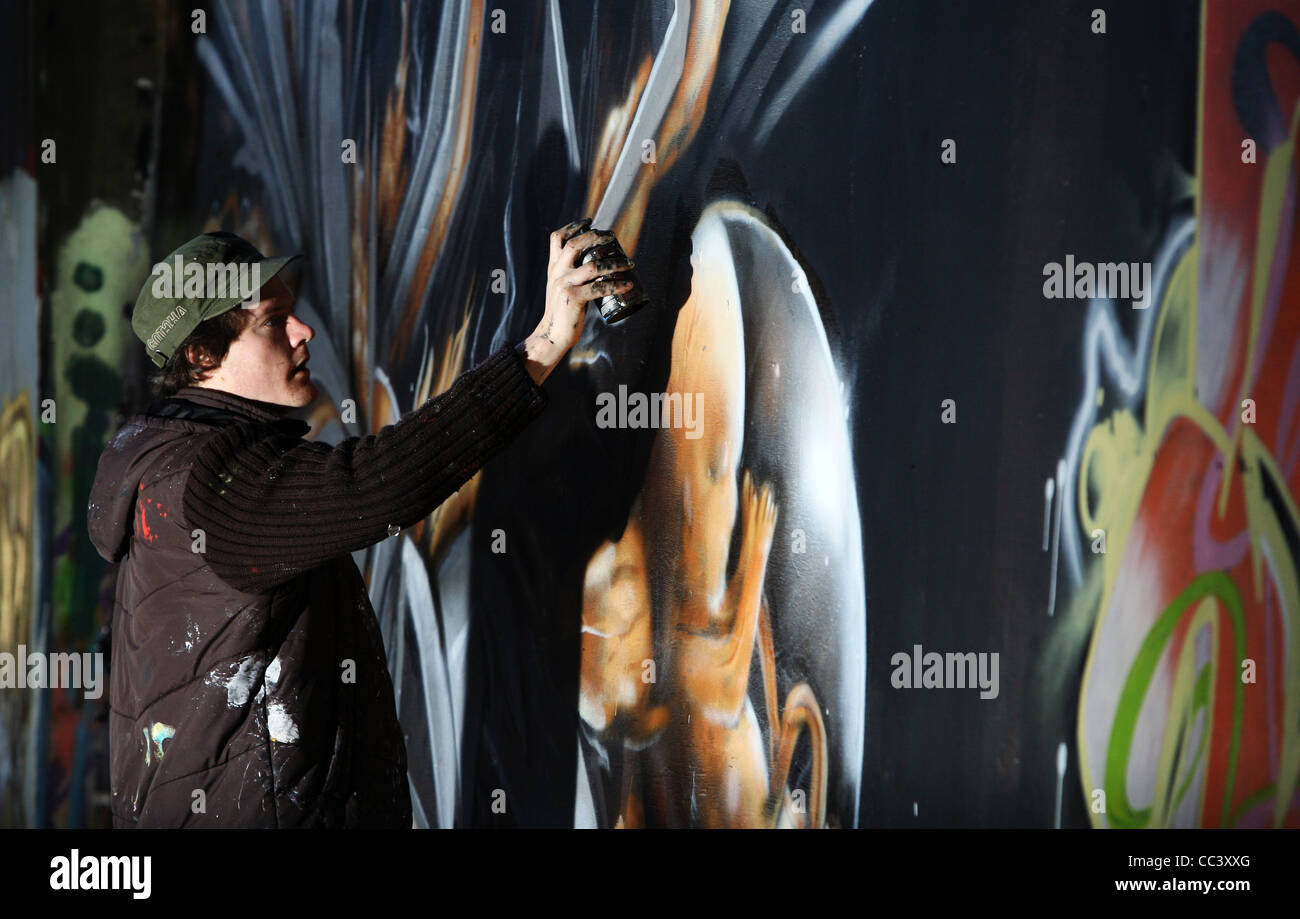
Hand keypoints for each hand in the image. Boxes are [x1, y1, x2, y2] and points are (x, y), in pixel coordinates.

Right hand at [515, 217, 634, 384]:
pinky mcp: (574, 299)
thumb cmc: (562, 311)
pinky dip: (617, 285)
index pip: (557, 238)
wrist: (553, 334)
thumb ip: (569, 274)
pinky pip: (600, 288)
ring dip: (615, 262)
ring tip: (629, 263)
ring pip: (594, 266)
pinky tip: (627, 284)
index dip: (573, 226)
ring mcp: (565, 285)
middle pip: (576, 245)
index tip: (589, 222)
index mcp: (553, 267)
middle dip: (596, 236)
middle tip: (612, 236)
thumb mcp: (560, 287)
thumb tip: (596, 264)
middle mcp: (557, 272)